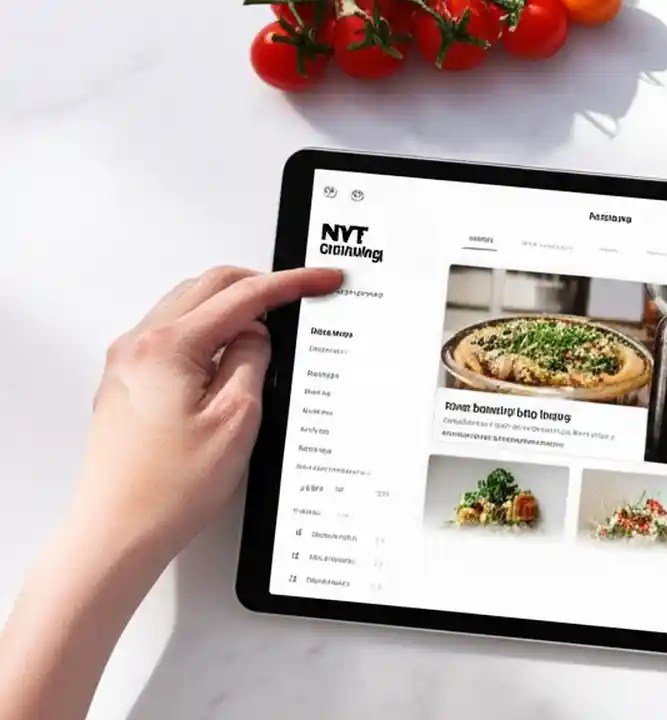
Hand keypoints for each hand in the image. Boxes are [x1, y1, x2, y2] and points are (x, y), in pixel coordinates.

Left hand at [70, 266, 342, 558]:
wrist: (117, 532)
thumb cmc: (167, 490)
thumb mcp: (237, 419)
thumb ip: (253, 362)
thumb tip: (257, 335)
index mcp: (167, 346)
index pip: (242, 297)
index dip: (290, 284)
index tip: (321, 279)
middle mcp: (138, 345)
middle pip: (208, 287)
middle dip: (258, 286)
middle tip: (298, 296)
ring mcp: (127, 364)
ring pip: (188, 309)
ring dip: (230, 310)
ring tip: (268, 336)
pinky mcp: (127, 384)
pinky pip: (172, 337)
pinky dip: (208, 334)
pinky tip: (230, 361)